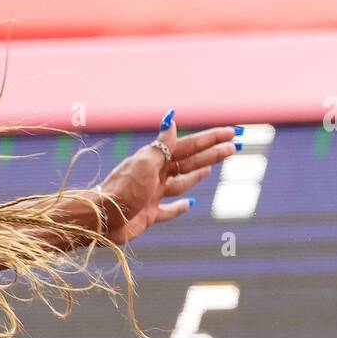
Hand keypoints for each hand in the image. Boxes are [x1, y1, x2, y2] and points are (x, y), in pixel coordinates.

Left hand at [95, 112, 238, 244]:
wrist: (103, 218)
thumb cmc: (123, 189)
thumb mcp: (144, 163)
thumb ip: (161, 145)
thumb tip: (171, 118)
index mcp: (155, 160)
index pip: (189, 146)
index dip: (210, 139)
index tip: (231, 132)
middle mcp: (154, 175)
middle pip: (189, 162)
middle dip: (211, 155)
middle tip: (234, 148)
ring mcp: (152, 195)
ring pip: (181, 183)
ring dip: (197, 175)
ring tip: (211, 168)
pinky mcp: (149, 215)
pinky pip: (169, 210)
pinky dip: (180, 207)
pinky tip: (190, 204)